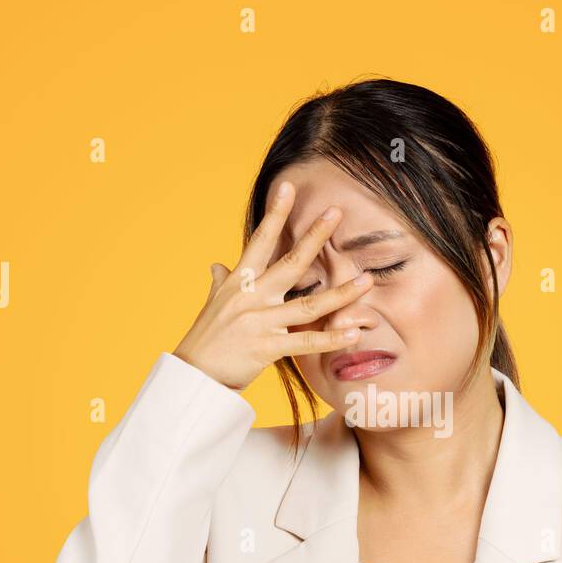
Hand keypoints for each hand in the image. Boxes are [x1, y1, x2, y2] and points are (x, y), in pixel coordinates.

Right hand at [172, 181, 372, 390]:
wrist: (194, 374)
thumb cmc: (206, 337)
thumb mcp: (213, 303)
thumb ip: (220, 282)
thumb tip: (217, 264)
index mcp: (239, 282)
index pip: (260, 241)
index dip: (275, 215)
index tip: (288, 188)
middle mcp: (252, 297)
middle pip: (289, 263)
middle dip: (314, 237)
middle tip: (335, 213)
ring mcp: (260, 322)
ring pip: (308, 305)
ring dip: (340, 294)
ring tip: (367, 281)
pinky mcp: (267, 348)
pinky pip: (305, 343)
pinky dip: (330, 339)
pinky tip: (353, 333)